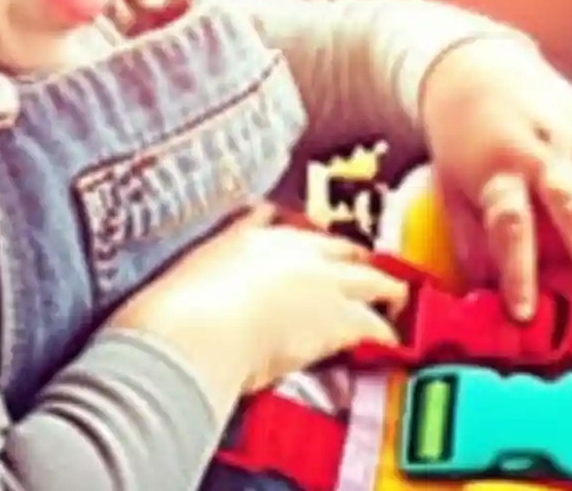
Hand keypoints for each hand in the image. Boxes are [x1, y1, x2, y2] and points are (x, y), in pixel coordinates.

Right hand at [110, 206, 407, 414]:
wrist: (191, 334)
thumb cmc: (175, 318)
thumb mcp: (187, 278)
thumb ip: (204, 268)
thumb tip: (197, 280)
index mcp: (249, 236)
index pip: (285, 224)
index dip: (304, 241)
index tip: (313, 249)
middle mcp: (291, 249)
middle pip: (341, 246)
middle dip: (357, 260)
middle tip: (368, 278)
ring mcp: (320, 279)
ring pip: (373, 277)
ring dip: (387, 294)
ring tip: (396, 307)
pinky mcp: (339, 316)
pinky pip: (377, 324)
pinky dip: (388, 336)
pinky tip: (395, 347)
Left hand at [420, 36, 571, 319]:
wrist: (472, 67)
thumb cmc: (459, 137)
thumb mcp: (448, 185)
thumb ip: (468, 236)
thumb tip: (482, 287)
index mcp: (499, 172)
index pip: (509, 228)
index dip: (518, 272)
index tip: (524, 313)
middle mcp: (541, 155)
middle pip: (571, 205)